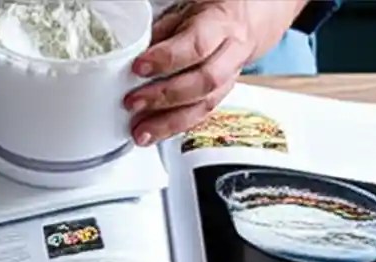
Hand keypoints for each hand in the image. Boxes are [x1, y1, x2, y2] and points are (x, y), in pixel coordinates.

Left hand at [124, 0, 304, 145]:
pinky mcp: (222, 97)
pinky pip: (202, 116)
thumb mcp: (185, 12)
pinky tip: (155, 134)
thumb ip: (162, 34)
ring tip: (141, 132)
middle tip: (133, 102)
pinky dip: (176, 127)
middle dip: (164, 96)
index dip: (167, 59)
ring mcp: (230, 79)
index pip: (196, 45)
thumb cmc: (209, 16)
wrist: (244, 23)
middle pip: (203, 81)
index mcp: (220, 24)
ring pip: (204, 105)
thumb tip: (132, 56)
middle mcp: (231, 53)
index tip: (138, 67)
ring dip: (169, 122)